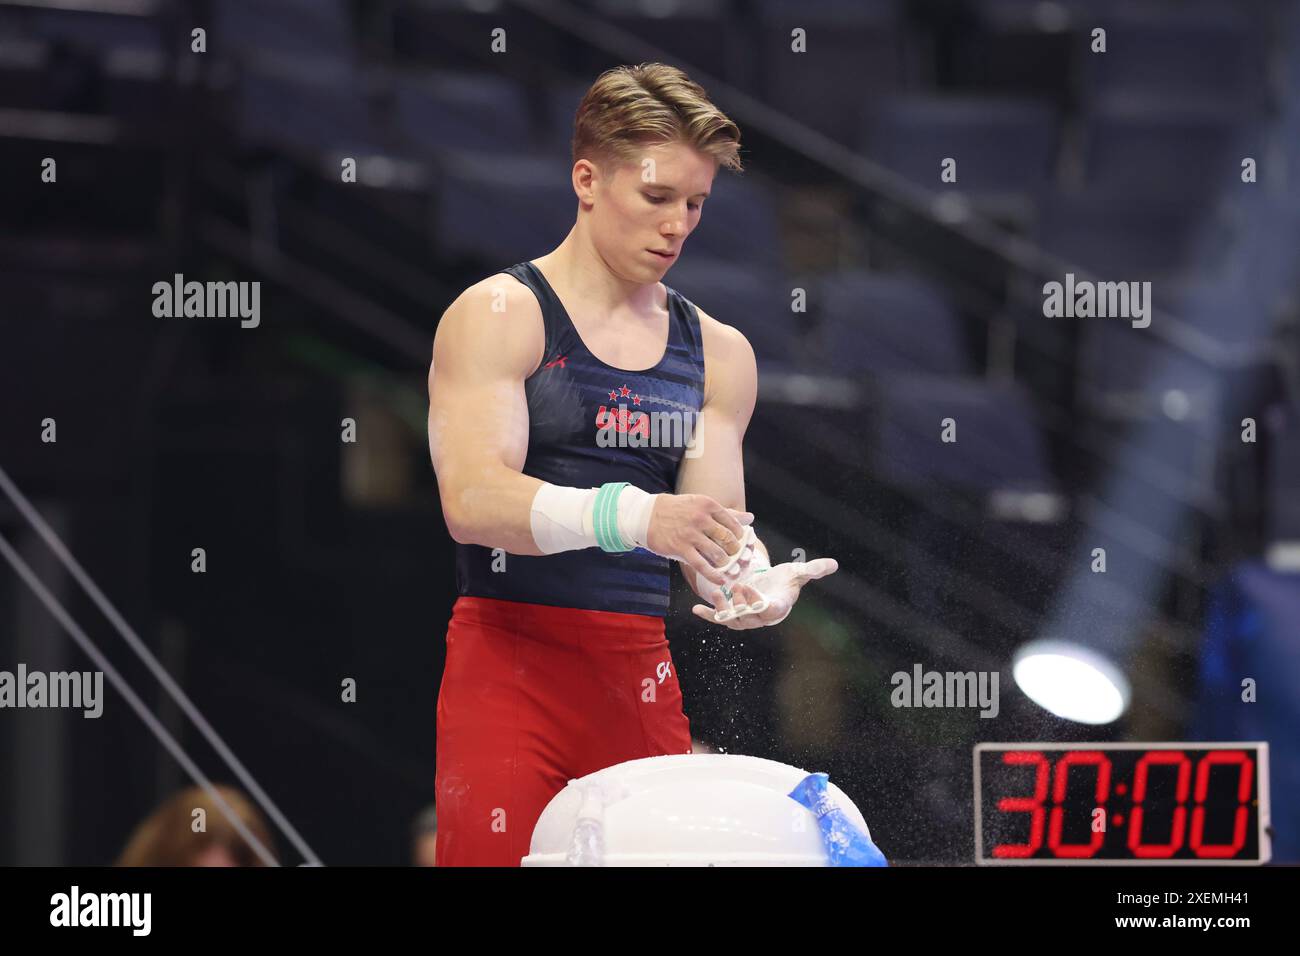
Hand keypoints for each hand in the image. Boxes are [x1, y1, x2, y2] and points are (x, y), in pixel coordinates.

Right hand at [647, 494, 752, 587]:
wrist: (647, 515)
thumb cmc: (677, 510)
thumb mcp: (701, 505)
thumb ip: (726, 513)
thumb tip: (751, 518)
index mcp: (708, 505)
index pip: (733, 523)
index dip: (741, 536)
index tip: (742, 543)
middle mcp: (700, 518)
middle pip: (727, 539)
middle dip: (736, 552)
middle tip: (738, 558)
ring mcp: (690, 534)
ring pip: (717, 553)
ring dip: (726, 564)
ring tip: (729, 567)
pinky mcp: (681, 548)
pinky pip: (701, 565)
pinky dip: (713, 575)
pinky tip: (721, 580)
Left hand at [691, 557, 838, 628]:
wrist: (767, 586)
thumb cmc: (783, 580)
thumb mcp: (797, 573)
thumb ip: (814, 570)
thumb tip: (834, 564)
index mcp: (776, 607)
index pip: (769, 611)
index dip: (761, 603)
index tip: (755, 591)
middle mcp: (759, 617)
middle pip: (749, 617)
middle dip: (742, 604)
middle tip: (737, 586)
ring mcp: (744, 617)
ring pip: (733, 619)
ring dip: (724, 608)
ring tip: (719, 592)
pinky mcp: (731, 613)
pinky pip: (719, 617)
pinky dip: (708, 614)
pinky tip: (696, 609)